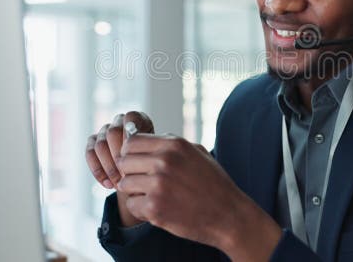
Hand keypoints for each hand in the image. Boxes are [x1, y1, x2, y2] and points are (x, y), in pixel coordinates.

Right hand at [85, 111, 153, 225]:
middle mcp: (119, 122)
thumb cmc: (160, 167)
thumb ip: (158, 152)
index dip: (133, 140)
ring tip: (119, 184)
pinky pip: (89, 152)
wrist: (147, 177)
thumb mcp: (162, 158)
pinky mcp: (93, 143)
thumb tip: (153, 154)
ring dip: (108, 167)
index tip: (141, 160)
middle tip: (127, 176)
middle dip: (119, 157)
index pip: (130, 119)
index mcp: (137, 119)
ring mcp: (104, 131)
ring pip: (100, 144)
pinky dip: (98, 170)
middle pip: (112, 132)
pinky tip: (108, 184)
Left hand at [117, 134, 281, 260]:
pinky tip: (158, 208)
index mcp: (174, 145)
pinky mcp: (154, 208)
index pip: (132, 141)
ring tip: (154, 196)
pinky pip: (131, 204)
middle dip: (131, 172)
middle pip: (123, 161)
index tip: (139, 164)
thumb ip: (171, 144)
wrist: (229, 216)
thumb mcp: (197, 153)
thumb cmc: (214, 184)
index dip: (132, 153)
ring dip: (135, 191)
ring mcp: (158, 185)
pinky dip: (141, 209)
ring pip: (124, 183)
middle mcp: (164, 161)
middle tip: (145, 182)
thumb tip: (145, 137)